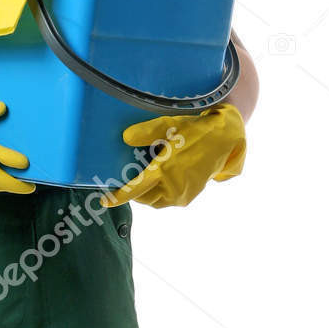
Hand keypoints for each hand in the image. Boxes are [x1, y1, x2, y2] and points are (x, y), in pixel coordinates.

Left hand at [99, 105, 245, 208]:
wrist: (225, 140)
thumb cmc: (196, 130)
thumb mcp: (170, 125)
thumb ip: (146, 132)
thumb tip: (126, 138)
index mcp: (164, 170)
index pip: (135, 189)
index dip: (118, 197)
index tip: (104, 202)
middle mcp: (173, 186)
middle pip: (144, 197)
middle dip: (135, 192)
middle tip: (128, 181)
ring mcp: (182, 193)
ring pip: (155, 201)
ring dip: (147, 194)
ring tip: (144, 181)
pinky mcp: (190, 196)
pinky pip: (168, 200)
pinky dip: (160, 194)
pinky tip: (161, 181)